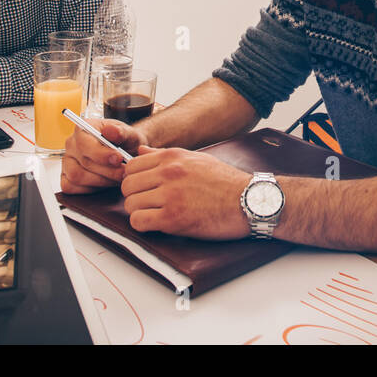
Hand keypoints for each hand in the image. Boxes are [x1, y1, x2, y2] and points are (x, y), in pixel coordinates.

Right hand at [61, 118, 149, 192]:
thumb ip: (122, 133)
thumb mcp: (129, 134)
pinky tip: (105, 183)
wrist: (125, 153)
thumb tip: (112, 131)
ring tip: (117, 178)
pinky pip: (70, 187)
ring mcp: (67, 162)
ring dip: (101, 181)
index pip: (84, 143)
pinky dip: (90, 189)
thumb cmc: (124, 142)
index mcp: (83, 129)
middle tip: (124, 172)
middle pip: (84, 162)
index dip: (101, 154)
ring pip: (77, 177)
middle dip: (108, 170)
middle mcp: (71, 145)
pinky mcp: (66, 178)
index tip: (118, 159)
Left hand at [121, 147, 252, 239]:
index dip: (135, 179)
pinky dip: (144, 226)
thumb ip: (165, 155)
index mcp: (172, 157)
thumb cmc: (226, 181)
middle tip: (148, 204)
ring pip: (130, 205)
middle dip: (134, 196)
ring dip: (139, 212)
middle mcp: (168, 173)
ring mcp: (170, 195)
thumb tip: (140, 151)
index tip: (144, 188)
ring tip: (155, 215)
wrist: (249, 201)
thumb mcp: (196, 159)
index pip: (131, 166)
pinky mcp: (173, 218)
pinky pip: (139, 222)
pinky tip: (158, 224)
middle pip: (127, 186)